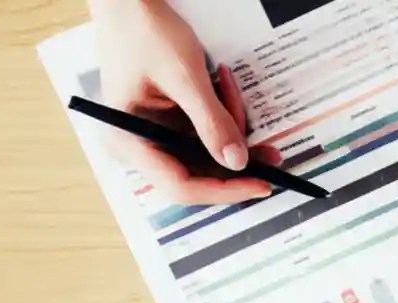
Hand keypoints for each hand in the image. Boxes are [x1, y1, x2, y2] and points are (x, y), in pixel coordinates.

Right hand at [89, 0, 279, 204]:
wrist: (130, 3)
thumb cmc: (143, 31)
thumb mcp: (184, 77)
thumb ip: (211, 122)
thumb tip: (237, 162)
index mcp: (127, 142)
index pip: (181, 185)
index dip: (224, 189)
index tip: (260, 184)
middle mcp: (137, 147)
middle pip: (197, 175)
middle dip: (235, 160)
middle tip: (270, 152)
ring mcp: (154, 137)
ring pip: (206, 154)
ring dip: (230, 130)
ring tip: (230, 90)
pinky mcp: (169, 125)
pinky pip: (204, 134)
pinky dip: (223, 116)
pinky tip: (223, 87)